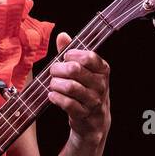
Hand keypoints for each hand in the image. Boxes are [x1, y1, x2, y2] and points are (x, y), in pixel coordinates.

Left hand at [47, 31, 110, 147]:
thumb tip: (62, 35)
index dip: (71, 55)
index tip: (65, 58)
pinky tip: (52, 95)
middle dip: (58, 69)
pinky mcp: (84, 113)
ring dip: (55, 84)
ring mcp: (94, 100)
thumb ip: (71, 53)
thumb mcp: (83, 70)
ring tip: (53, 84)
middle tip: (53, 71)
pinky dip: (56, 98)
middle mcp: (101, 84)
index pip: (88, 57)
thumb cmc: (86, 89)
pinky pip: (67, 103)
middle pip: (74, 70)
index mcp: (103, 70)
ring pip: (70, 87)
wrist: (94, 120)